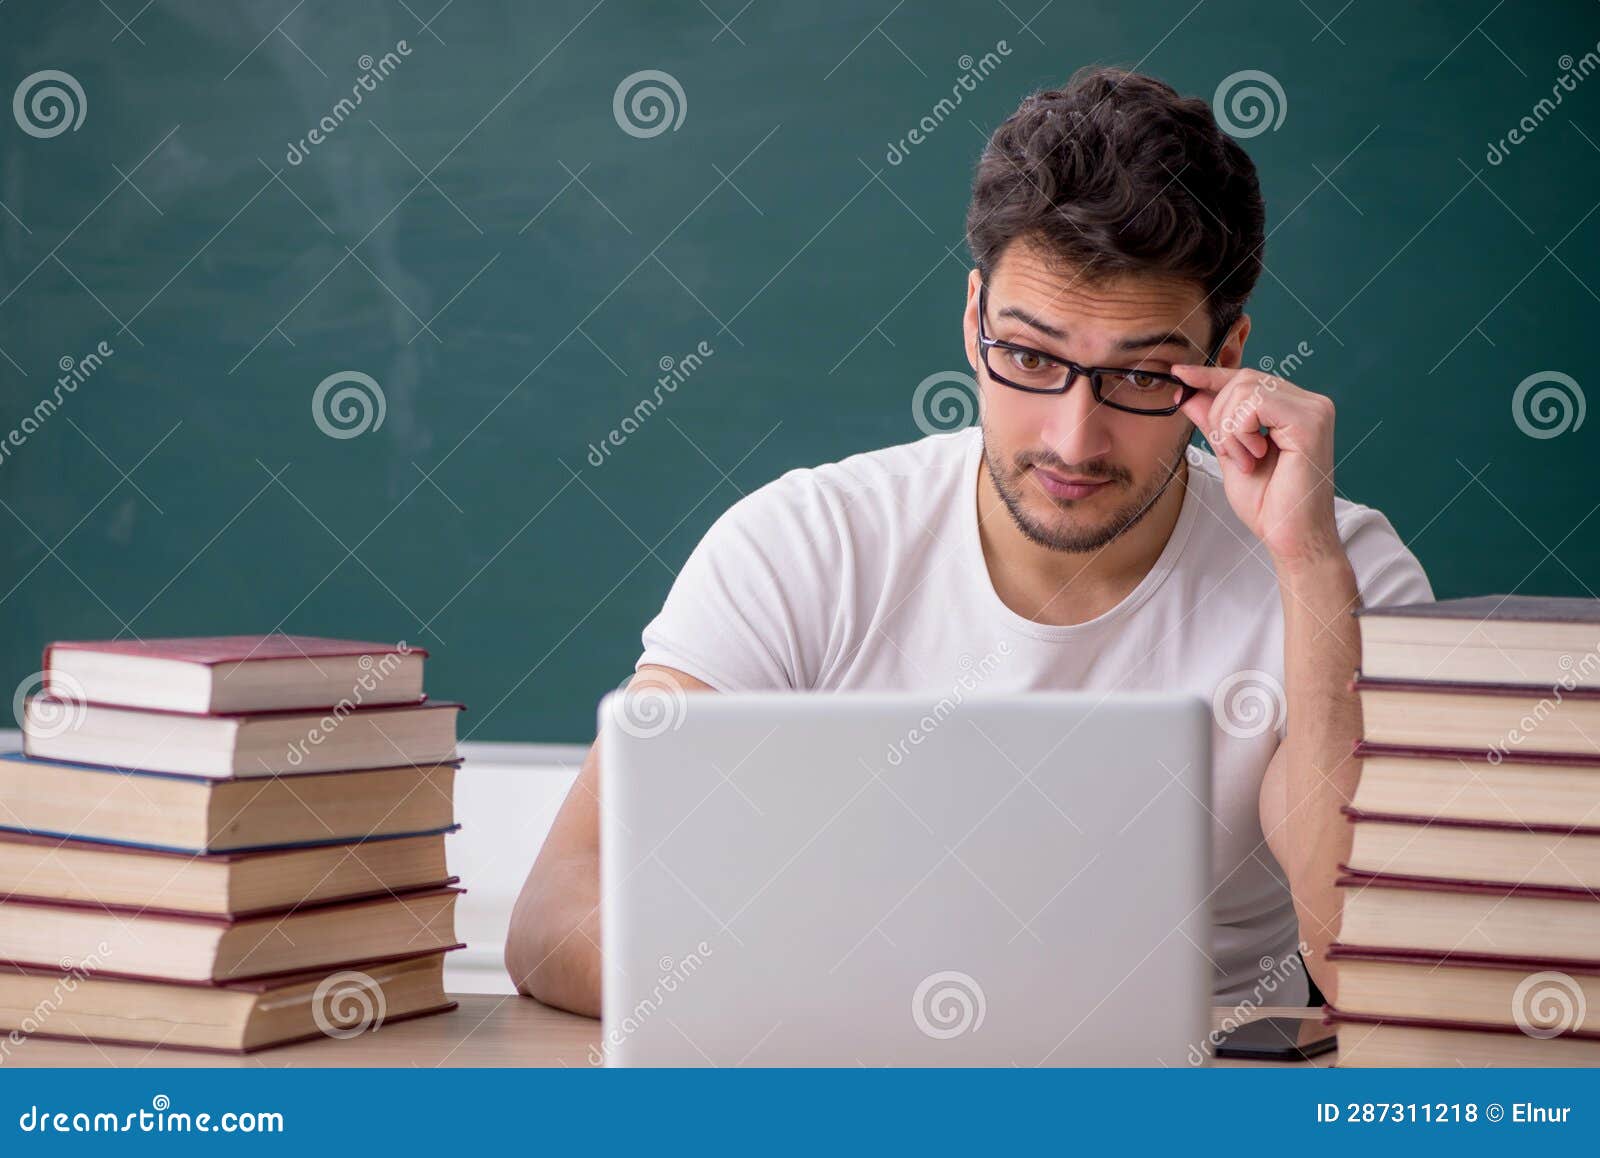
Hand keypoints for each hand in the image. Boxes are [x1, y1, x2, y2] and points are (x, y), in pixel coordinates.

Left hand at [1169, 364, 1339, 568]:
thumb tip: (1188, 393)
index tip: (1178, 374)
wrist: (1289, 536)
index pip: (1247, 379)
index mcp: (1294, 408)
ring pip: (1245, 388)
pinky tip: (1254, 456)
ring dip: (1229, 428)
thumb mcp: (1229, 454)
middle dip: (1219, 415)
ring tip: (1245, 460)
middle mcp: (1310, 403)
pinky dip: (1241, 432)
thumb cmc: (1269, 504)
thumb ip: (1213, 422)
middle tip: (1231, 453)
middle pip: (1242, 379)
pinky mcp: (1310, 422)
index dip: (1210, 375)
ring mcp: (1314, 409)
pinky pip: (1255, 404)